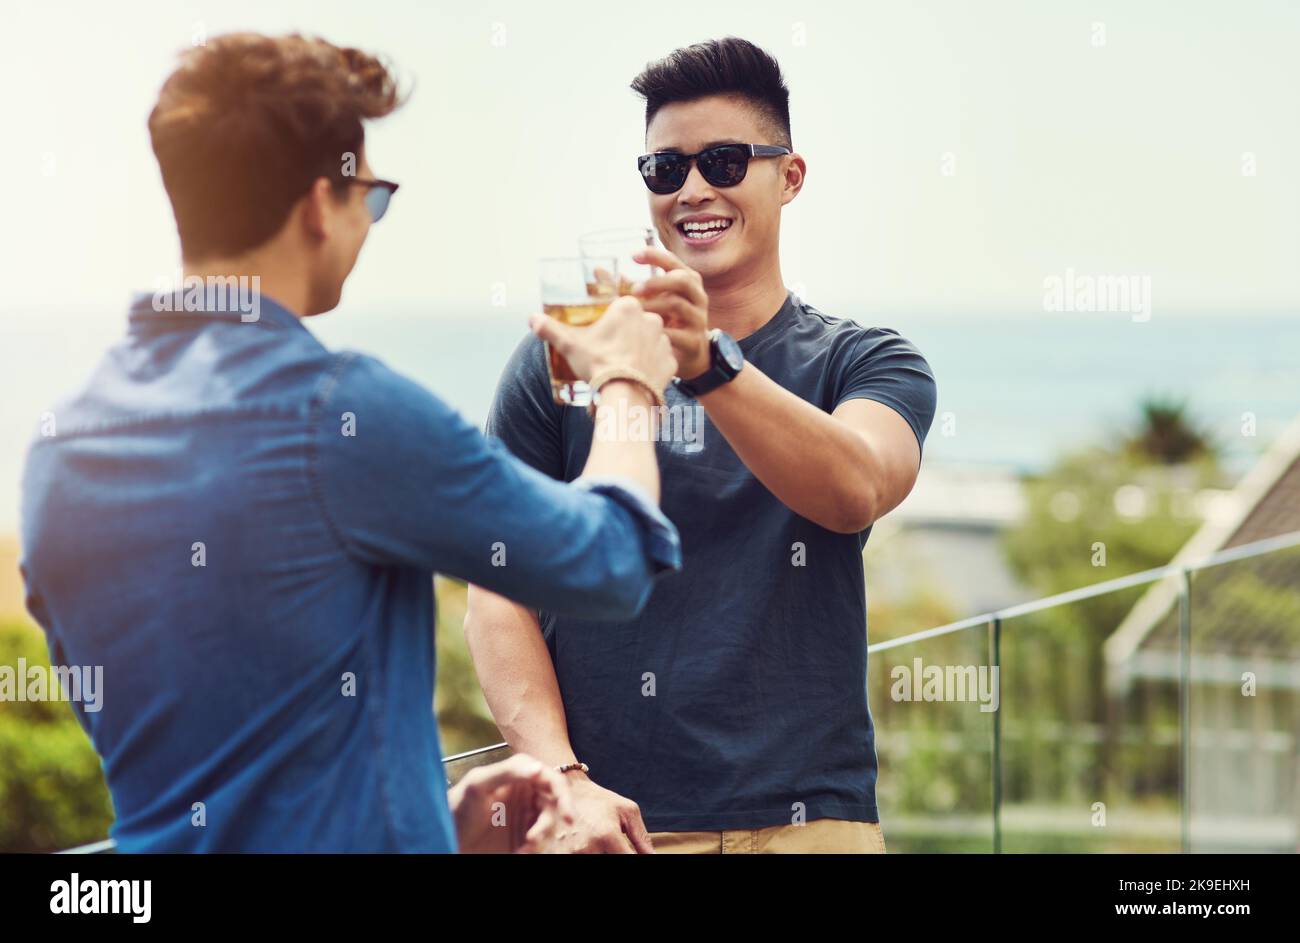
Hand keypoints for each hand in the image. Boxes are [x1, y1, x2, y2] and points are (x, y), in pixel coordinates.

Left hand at [448, 753, 574, 853]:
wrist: (444, 842)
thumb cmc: (456, 809)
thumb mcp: (477, 784)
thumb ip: (507, 772)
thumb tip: (537, 768)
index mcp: (517, 775)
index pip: (549, 777)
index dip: (561, 791)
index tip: (565, 810)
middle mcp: (525, 793)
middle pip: (556, 799)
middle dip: (561, 811)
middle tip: (568, 822)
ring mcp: (524, 816)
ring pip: (550, 821)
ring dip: (544, 833)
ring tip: (528, 845)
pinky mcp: (522, 837)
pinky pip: (540, 842)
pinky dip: (534, 848)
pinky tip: (519, 852)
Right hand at [529, 295, 675, 392]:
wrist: (625, 394)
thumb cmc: (598, 364)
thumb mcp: (570, 345)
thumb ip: (551, 329)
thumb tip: (532, 319)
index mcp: (628, 307)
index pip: (620, 306)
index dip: (610, 320)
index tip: (603, 334)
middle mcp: (651, 318)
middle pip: (636, 322)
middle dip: (626, 334)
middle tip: (611, 351)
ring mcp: (664, 340)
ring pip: (651, 340)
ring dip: (641, 349)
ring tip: (625, 365)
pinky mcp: (671, 361)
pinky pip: (662, 360)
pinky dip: (652, 366)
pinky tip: (640, 375)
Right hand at [552, 774, 655, 853]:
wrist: (566, 790)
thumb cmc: (600, 800)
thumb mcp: (627, 811)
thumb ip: (642, 837)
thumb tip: (652, 857)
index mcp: (607, 835)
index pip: (628, 860)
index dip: (635, 860)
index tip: (632, 852)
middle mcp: (587, 847)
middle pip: (611, 862)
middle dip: (614, 853)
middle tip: (611, 842)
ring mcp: (570, 853)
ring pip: (596, 860)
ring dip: (600, 852)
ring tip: (597, 839)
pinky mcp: (558, 854)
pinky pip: (579, 857)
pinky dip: (587, 852)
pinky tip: (587, 844)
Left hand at [631, 246, 710, 379]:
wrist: (690, 355)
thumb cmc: (668, 321)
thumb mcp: (653, 300)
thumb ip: (629, 286)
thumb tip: (598, 271)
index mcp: (687, 281)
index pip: (673, 261)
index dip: (655, 256)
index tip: (633, 255)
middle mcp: (697, 296)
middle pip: (682, 281)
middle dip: (657, 282)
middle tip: (634, 290)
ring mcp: (698, 319)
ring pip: (678, 305)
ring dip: (654, 306)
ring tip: (635, 313)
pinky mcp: (694, 341)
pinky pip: (676, 334)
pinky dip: (657, 333)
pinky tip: (641, 336)